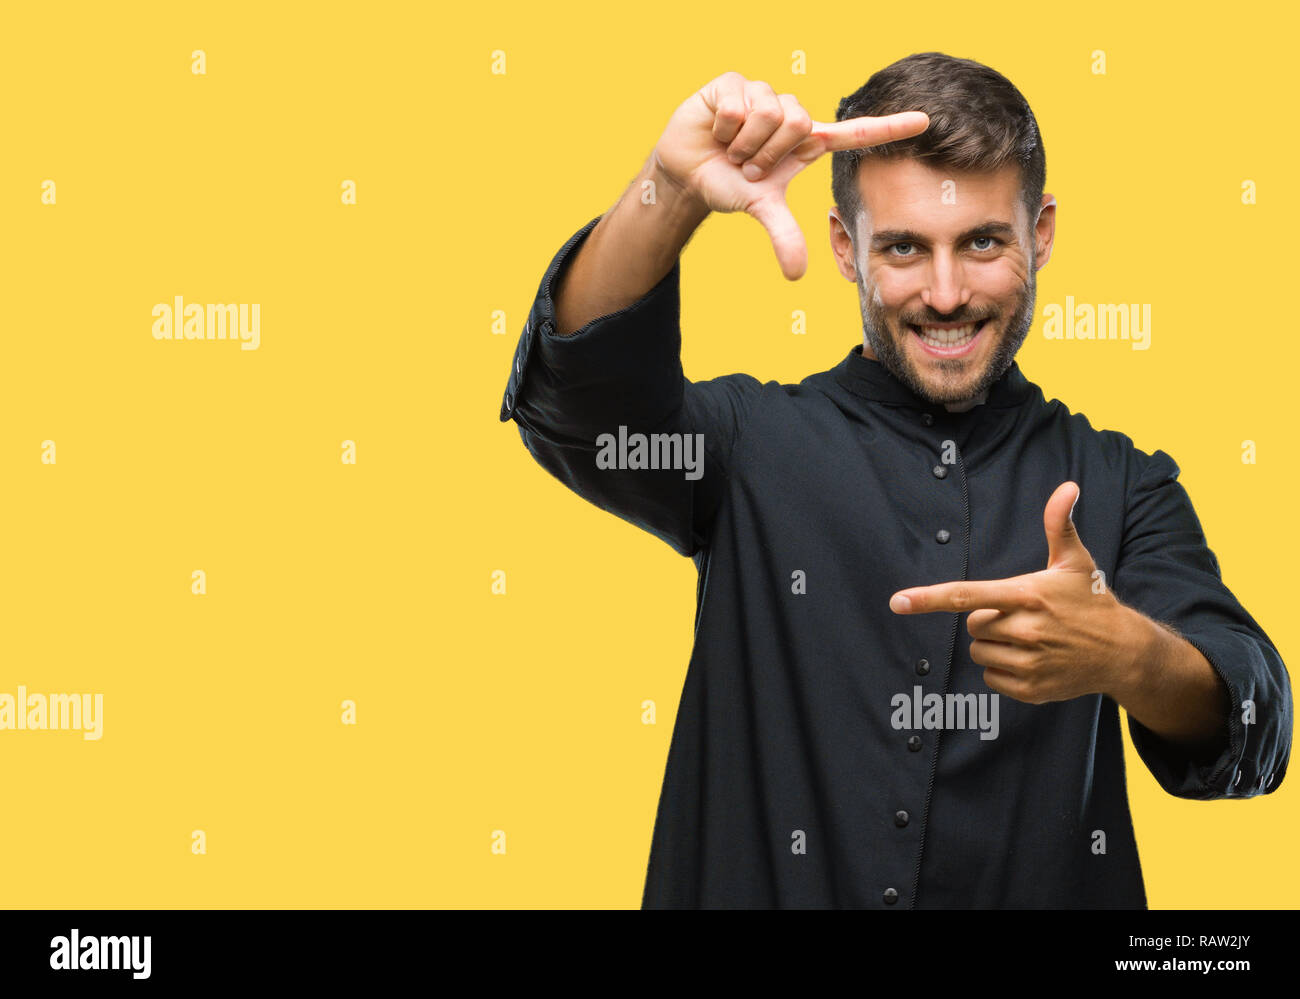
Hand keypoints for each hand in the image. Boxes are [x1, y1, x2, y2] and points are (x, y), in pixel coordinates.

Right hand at [652, 71, 928, 279]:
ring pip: (769, 113)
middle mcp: (791, 114)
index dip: (890, 128)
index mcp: (807, 142)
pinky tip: (716, 131)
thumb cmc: (730, 184)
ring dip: (744, 142)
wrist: (687, 172)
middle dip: (766, 154)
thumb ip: (783, 236)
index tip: (927, 122)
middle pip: (798, 123)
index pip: (856, 133)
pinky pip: (739, 105)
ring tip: (730, 148)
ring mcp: (764, 94)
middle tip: (747, 165)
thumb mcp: (760, 209)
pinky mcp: (734, 84)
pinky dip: (723, 127)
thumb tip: (796, 277)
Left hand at [887, 482, 1146, 704]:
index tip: (897, 602)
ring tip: (1029, 639)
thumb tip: (1067, 486)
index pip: (966, 596)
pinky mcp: (1031, 689)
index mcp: (1027, 595)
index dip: (928, 598)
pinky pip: (991, 678)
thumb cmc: (1092, 601)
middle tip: (1022, 616)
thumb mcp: (1075, 562)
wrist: (1124, 652)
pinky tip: (1032, 660)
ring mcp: (1029, 662)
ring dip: (994, 646)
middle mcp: (1026, 629)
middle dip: (988, 619)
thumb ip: (1059, 525)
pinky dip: (1003, 670)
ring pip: (979, 653)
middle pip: (973, 625)